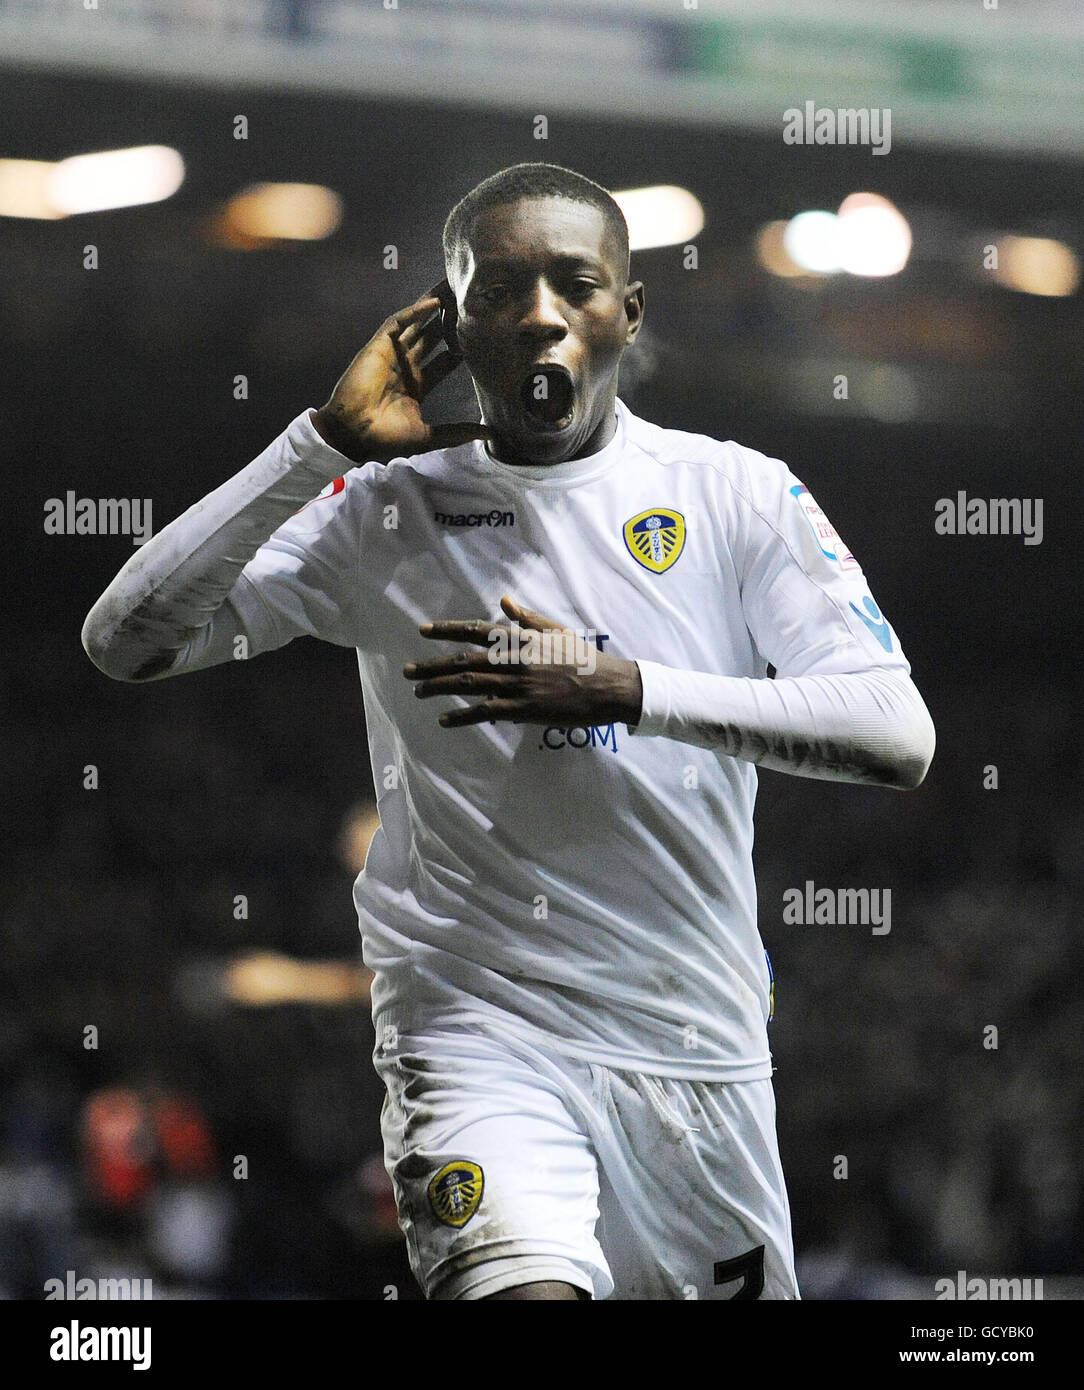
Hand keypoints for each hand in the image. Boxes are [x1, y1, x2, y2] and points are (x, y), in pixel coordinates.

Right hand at [311, 284, 490, 462]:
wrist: (354, 435)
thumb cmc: (386, 439)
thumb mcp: (429, 436)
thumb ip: (458, 432)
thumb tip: (490, 434)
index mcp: (417, 385)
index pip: (444, 360)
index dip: (460, 347)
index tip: (482, 335)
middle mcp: (406, 366)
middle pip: (432, 336)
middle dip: (450, 319)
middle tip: (471, 301)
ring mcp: (392, 354)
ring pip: (417, 323)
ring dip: (434, 306)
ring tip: (454, 286)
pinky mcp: (378, 346)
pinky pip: (398, 322)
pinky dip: (415, 311)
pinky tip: (434, 301)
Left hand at [403, 595, 643, 728]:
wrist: (608, 687)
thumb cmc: (584, 659)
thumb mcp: (557, 632)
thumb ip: (527, 618)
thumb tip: (503, 600)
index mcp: (521, 639)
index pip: (476, 630)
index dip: (447, 630)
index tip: (423, 631)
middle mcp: (514, 659)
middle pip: (463, 660)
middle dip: (431, 665)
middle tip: (407, 671)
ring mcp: (517, 685)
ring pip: (468, 684)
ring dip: (439, 687)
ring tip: (417, 691)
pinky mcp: (524, 709)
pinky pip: (484, 712)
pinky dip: (461, 715)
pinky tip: (443, 719)